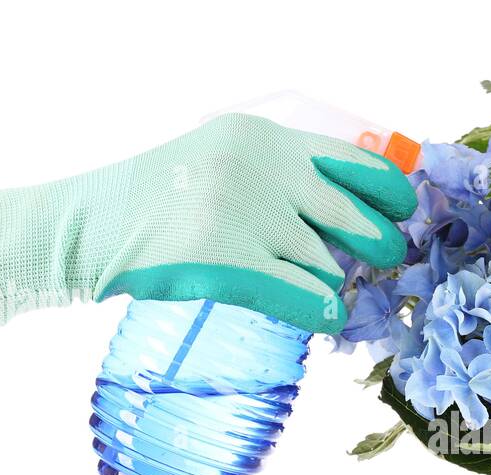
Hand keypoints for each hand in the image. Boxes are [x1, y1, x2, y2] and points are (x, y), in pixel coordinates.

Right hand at [0, 114, 416, 331]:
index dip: (389, 192)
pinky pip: (304, 297)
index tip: (403, 210)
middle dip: (378, 245)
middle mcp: (261, 171)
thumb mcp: (218, 159)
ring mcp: (246, 218)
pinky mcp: (229, 265)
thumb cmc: (157, 200)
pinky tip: (326, 318)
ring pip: (328, 267)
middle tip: (383, 259)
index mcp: (263, 139)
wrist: (87, 228)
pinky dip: (323, 312)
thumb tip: (351, 213)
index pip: (353, 163)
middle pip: (355, 220)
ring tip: (318, 289)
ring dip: (331, 284)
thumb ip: (277, 175)